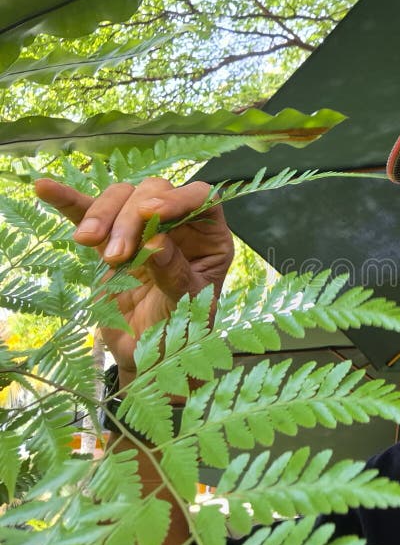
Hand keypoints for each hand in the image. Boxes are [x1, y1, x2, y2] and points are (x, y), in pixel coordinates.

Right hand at [35, 177, 234, 388]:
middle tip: (116, 256)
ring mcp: (142, 229)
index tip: (152, 212)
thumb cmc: (180, 332)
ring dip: (103, 214)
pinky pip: (89, 213)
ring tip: (88, 244)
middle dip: (131, 218)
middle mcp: (179, 226)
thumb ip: (175, 274)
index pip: (202, 199)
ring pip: (123, 197)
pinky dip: (69, 201)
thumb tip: (155, 240)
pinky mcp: (109, 240)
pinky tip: (45, 188)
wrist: (148, 356)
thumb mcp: (187, 307)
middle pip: (155, 193)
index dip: (179, 198)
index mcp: (208, 239)